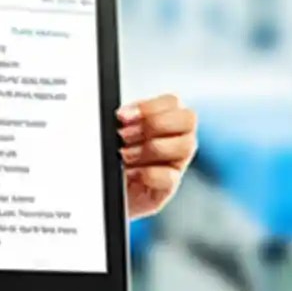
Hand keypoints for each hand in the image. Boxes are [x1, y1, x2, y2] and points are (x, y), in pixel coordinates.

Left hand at [117, 94, 197, 219]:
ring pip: (184, 146)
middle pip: (187, 120)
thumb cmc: (113, 156)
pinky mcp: (169, 187)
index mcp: (165, 119)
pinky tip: (129, 173)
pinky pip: (170, 177)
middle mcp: (177, 138)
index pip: (172, 102)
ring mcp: (177, 163)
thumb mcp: (115, 132)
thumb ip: (123, 120)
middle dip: (153, 125)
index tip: (122, 116)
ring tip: (124, 154)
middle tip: (124, 135)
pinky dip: (147, 173)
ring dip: (149, 148)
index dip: (148, 107)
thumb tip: (121, 116)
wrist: (104, 188)